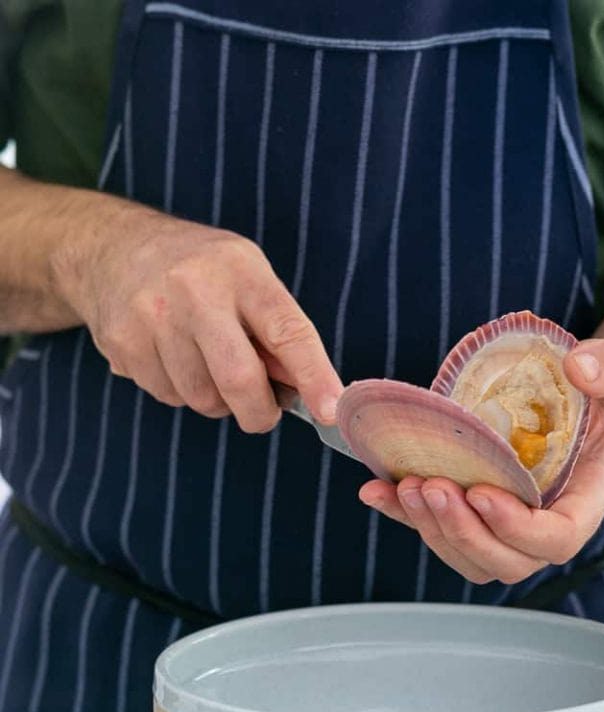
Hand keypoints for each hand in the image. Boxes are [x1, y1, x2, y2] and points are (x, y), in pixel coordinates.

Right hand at [54, 204, 342, 431]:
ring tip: (208, 366)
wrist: (113, 246)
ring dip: (216, 400)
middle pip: (239, 379)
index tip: (331, 410)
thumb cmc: (201, 270)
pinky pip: (168, 397)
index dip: (314, 376)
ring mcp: (153, 316)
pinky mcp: (123, 343)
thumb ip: (279, 331)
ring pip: (202, 398)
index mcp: (241, 270)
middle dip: (259, 412)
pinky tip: (174, 360)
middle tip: (263, 414)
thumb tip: (310, 391)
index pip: (287, 331)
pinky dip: (181, 393)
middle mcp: (195, 289)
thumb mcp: (249, 277)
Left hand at [358, 338, 603, 583]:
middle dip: (465, 532)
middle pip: (507, 561)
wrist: (588, 395)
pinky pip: (438, 529)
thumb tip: (581, 369)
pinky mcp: (474, 510)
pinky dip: (404, 515)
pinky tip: (376, 490)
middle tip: (434, 487)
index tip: (482, 493)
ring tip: (408, 485)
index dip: (517, 528)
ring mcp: (509, 524)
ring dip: (433, 530)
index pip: (558, 538)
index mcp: (589, 498)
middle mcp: (549, 523)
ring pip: (470, 557)